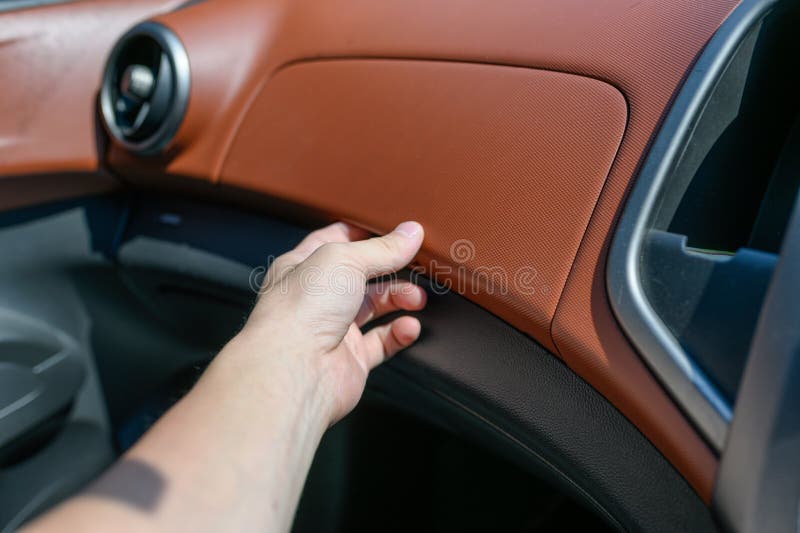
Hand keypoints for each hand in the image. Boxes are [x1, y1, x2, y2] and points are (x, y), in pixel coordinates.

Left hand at [228, 221, 426, 424]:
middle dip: (391, 268)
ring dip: (400, 299)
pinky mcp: (350, 359)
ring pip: (374, 307)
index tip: (394, 229)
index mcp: (303, 266)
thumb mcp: (345, 260)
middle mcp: (316, 297)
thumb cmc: (300, 311)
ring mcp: (333, 329)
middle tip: (417, 265)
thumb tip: (411, 233)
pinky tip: (409, 326)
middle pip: (362, 274)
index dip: (363, 232)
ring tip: (417, 298)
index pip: (335, 241)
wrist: (295, 370)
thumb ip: (382, 248)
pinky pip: (381, 342)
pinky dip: (399, 333)